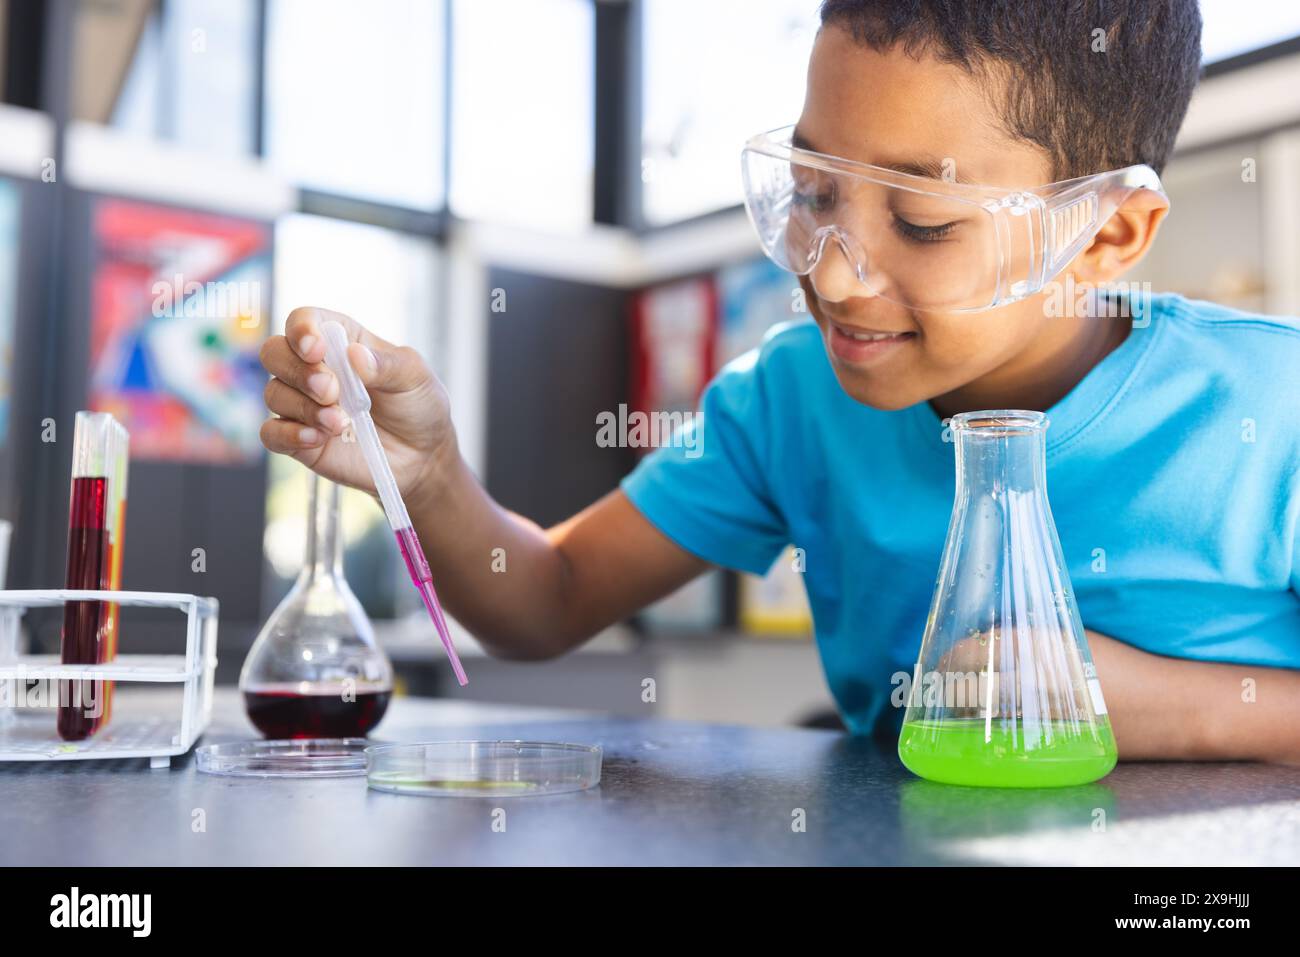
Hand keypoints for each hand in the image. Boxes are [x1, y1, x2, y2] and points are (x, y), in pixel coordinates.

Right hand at [258, 306, 454, 500]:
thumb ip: (388, 365)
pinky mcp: (298, 439)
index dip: (301, 330)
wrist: (422, 456)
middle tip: (332, 391)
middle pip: (274, 353)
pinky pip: (271, 433)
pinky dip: (289, 435)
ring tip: (341, 423)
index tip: (317, 350)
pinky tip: (318, 439)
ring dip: (304, 408)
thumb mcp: (416, 378)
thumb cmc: (418, 406)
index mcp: (341, 340)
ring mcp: (303, 404)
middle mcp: (313, 368)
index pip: (303, 320)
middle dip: (298, 371)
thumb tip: (355, 355)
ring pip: (274, 394)